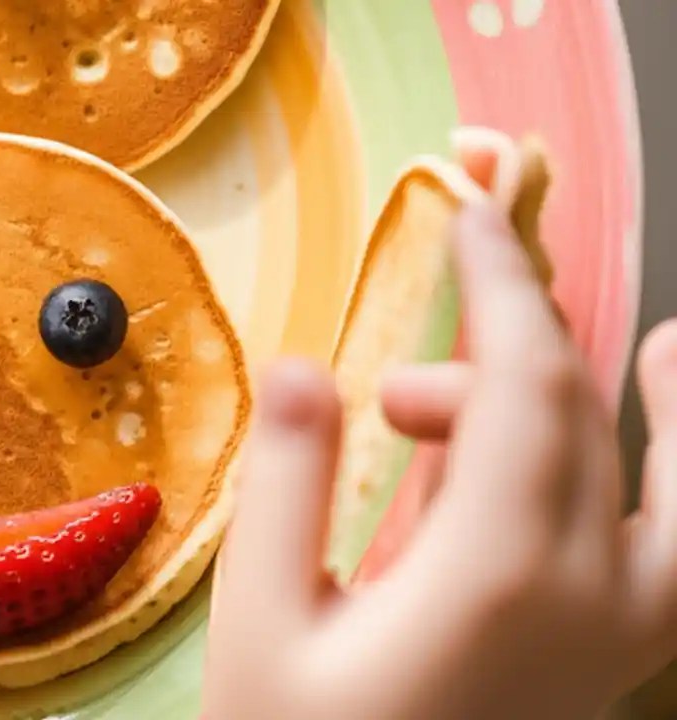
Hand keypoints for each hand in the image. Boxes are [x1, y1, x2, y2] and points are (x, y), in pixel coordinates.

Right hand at [204, 205, 676, 718]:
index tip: (470, 201)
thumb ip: (286, 487)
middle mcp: (585, 597)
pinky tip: (660, 395)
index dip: (498, 278)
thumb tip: (304, 367)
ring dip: (586, 391)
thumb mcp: (259, 628)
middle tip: (393, 377)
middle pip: (580, 408)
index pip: (524, 381)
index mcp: (493, 579)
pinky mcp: (615, 654)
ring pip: (659, 467)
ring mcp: (617, 633)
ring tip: (444, 410)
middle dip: (505, 330)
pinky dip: (675, 454)